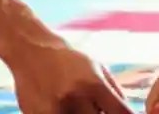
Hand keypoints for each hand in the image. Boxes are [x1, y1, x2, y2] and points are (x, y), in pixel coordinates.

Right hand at [10, 40, 133, 113]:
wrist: (30, 50)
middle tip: (95, 106)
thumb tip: (128, 113)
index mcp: (94, 85)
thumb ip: (114, 92)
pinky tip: (62, 106)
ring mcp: (55, 110)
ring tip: (78, 106)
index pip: (121, 112)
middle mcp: (76, 99)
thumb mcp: (97, 67)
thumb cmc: (68, 59)